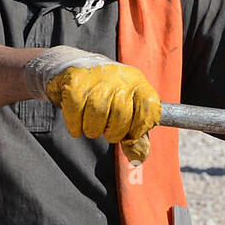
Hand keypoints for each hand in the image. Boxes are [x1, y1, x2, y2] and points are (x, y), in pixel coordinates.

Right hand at [24, 46, 159, 163]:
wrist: (74, 65)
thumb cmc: (106, 95)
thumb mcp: (128, 111)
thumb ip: (136, 136)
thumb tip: (138, 158)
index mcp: (139, 84)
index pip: (150, 109)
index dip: (140, 128)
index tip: (131, 134)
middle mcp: (121, 78)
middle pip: (121, 116)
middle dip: (113, 132)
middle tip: (106, 129)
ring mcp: (98, 78)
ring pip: (97, 116)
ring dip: (92, 130)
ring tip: (91, 124)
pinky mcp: (76, 82)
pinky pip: (76, 113)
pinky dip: (75, 125)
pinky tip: (77, 121)